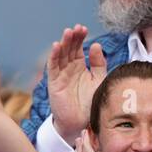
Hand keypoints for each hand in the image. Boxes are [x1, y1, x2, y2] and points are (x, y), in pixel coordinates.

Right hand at [46, 25, 106, 143]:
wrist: (82, 123)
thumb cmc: (90, 102)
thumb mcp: (99, 80)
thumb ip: (98, 63)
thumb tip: (96, 45)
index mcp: (80, 66)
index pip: (78, 48)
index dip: (80, 38)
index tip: (84, 29)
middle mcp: (69, 68)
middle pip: (69, 49)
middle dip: (72, 38)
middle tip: (77, 28)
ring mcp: (61, 75)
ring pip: (60, 55)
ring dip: (63, 43)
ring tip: (68, 32)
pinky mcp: (54, 83)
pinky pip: (53, 68)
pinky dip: (53, 56)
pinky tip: (56, 46)